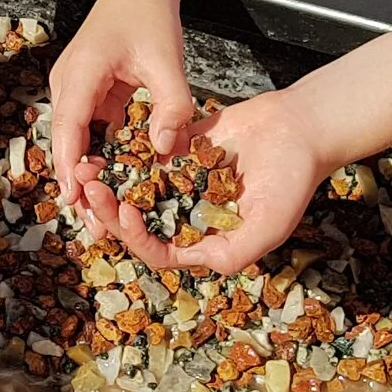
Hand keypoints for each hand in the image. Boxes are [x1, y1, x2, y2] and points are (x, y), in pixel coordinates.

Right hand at [47, 0, 193, 210]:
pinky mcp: (85, 95)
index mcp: (80, 73)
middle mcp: (67, 84)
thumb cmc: (149, 18)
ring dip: (85, 175)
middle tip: (92, 226)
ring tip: (99, 217)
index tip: (74, 199)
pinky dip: (97, 157)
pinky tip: (111, 184)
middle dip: (76, 184)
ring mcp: (72, 90)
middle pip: (64, 142)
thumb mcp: (168, 60)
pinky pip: (87, 132)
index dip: (68, 165)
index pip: (68, 127)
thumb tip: (166, 151)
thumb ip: (172, 105)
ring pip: (73, 141)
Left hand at [72, 88, 329, 274]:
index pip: (159, 251)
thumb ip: (235, 252)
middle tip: (91, 188)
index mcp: (206, 240)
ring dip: (110, 182)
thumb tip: (199, 264)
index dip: (136, 237)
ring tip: (88, 167)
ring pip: (135, 190)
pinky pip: (146, 157)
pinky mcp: (181, 152)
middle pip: (138, 222)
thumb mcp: (269, 226)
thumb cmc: (293, 180)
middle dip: (110, 209)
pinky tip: (106, 145)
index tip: (125, 211)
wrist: (303, 127)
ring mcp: (183, 183)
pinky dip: (126, 154)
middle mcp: (189, 215)